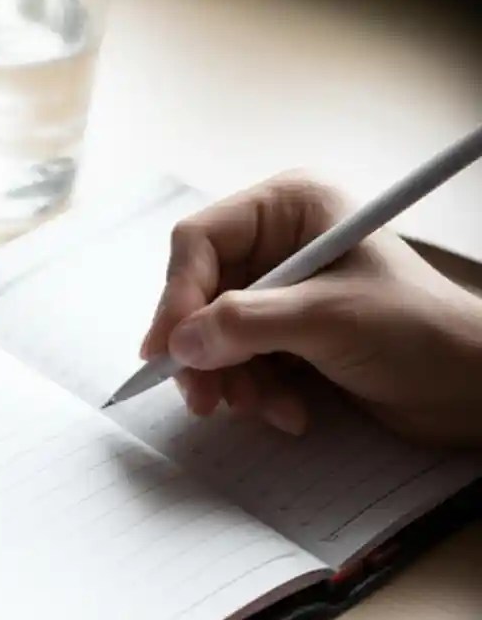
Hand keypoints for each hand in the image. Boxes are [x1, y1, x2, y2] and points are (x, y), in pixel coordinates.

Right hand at [140, 173, 481, 445]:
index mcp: (290, 208)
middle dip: (204, 351)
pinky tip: (290, 411)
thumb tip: (178, 343)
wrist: (474, 389)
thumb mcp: (329, 320)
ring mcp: (282, 290)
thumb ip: (247, 324)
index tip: (168, 350)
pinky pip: (239, 361)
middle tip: (204, 399)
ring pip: (213, 335)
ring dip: (231, 379)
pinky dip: (255, 391)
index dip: (177, 295)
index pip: (200, 241)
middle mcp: (279, 242)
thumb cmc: (421, 332)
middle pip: (200, 293)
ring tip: (263, 408)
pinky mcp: (288, 333)